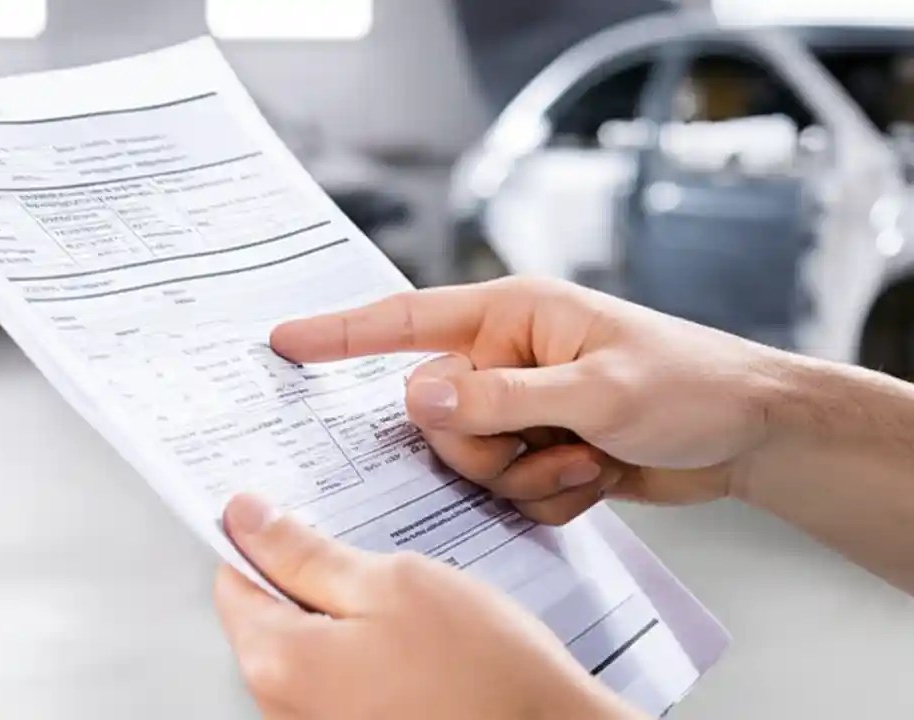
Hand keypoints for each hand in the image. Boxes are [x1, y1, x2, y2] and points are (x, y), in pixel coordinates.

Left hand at [213, 494, 642, 719]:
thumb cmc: (485, 670)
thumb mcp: (393, 582)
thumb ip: (305, 553)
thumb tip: (245, 519)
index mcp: (279, 662)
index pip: (231, 581)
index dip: (263, 539)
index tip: (299, 520)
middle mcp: (282, 710)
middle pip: (265, 620)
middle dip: (308, 583)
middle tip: (372, 565)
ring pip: (303, 654)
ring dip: (340, 623)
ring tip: (404, 613)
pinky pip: (333, 688)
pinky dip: (361, 660)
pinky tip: (411, 650)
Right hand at [271, 277, 781, 523]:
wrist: (748, 434)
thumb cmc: (689, 384)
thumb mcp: (597, 392)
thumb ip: (499, 398)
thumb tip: (414, 398)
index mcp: (510, 316)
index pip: (407, 321)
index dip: (341, 334)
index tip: (284, 342)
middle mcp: (504, 359)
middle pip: (434, 420)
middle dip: (488, 449)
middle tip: (556, 442)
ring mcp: (520, 408)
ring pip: (468, 464)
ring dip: (529, 476)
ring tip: (590, 456)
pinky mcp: (537, 450)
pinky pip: (506, 492)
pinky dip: (551, 496)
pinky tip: (597, 474)